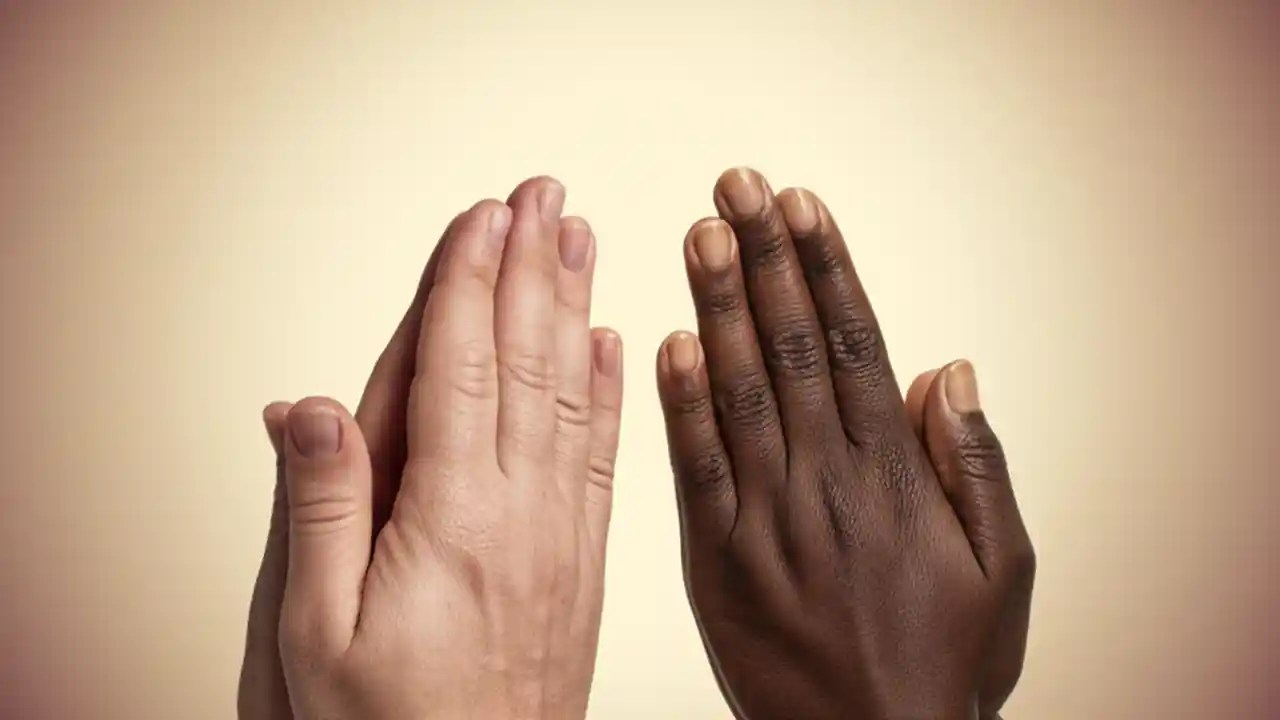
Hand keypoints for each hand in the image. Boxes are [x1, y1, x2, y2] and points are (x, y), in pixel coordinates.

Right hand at [238, 177, 622, 718]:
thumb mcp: (318, 635)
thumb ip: (320, 513)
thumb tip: (313, 410)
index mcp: (450, 517)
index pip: (461, 370)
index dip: (468, 285)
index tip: (481, 218)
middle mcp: (519, 511)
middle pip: (526, 360)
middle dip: (531, 268)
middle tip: (543, 197)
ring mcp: (561, 532)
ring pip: (572, 393)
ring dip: (575, 307)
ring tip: (581, 240)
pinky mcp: (583, 559)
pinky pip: (603, 454)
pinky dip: (608, 390)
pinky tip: (614, 345)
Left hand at [657, 168, 1034, 718]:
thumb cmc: (939, 662)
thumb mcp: (1001, 569)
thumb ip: (974, 463)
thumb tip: (946, 369)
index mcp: (894, 475)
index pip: (853, 345)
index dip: (827, 267)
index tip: (803, 205)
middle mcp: (827, 482)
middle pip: (792, 347)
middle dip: (764, 259)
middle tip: (738, 184)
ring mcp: (768, 518)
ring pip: (740, 392)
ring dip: (720, 306)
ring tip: (701, 233)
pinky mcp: (716, 558)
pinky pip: (696, 469)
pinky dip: (681, 405)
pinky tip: (669, 343)